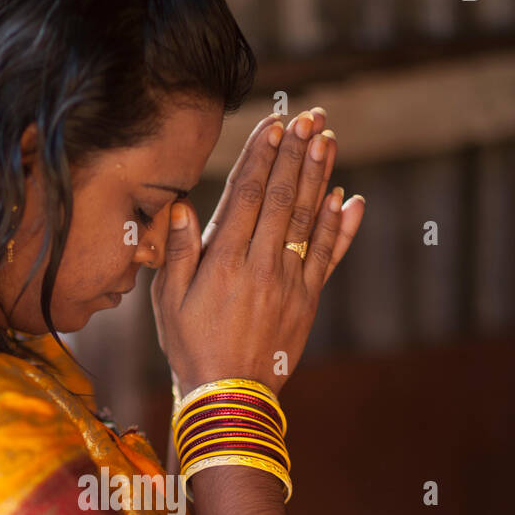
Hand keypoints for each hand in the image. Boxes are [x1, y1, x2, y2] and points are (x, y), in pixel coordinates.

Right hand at [152, 108, 364, 398]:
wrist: (229, 398)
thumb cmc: (190, 347)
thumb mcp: (168, 301)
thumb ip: (176, 251)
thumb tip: (182, 205)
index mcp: (223, 261)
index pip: (246, 195)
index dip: (262, 157)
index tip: (274, 125)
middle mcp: (261, 265)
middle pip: (282, 198)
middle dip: (296, 154)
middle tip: (310, 117)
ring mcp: (289, 282)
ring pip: (308, 219)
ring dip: (319, 177)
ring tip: (328, 140)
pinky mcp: (307, 300)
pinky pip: (328, 256)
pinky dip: (339, 226)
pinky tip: (347, 198)